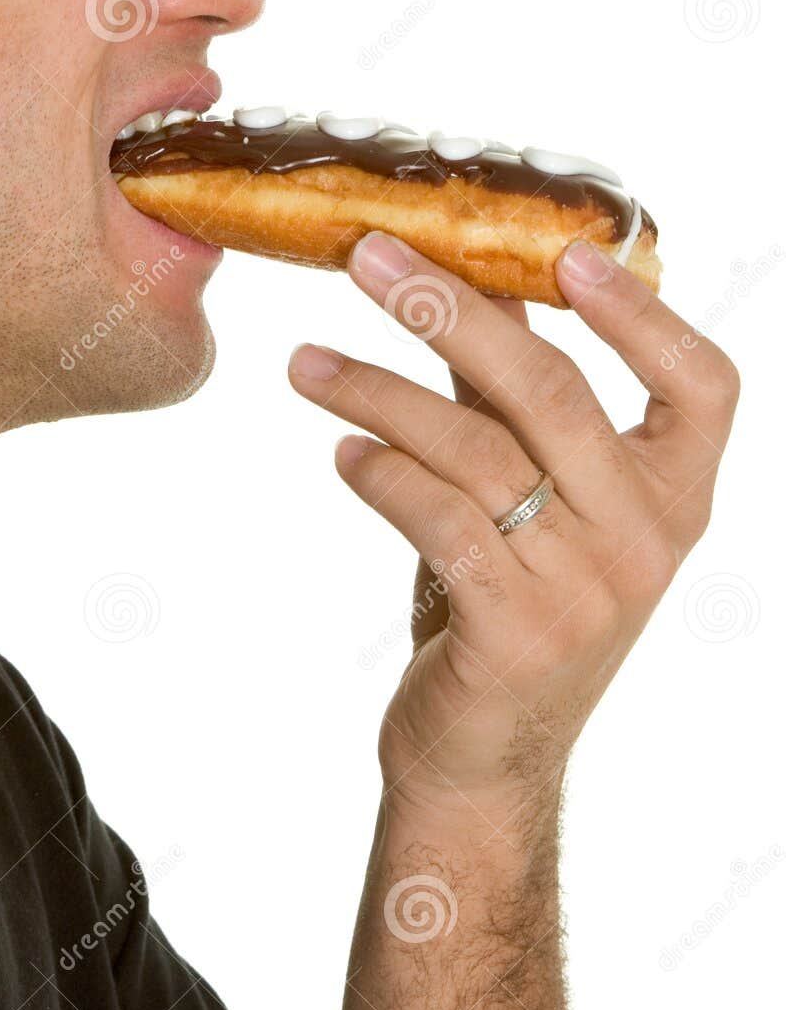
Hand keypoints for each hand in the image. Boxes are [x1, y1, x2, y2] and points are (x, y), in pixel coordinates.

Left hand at [288, 233, 739, 832]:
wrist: (483, 758)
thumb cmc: (508, 608)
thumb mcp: (533, 503)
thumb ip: (513, 405)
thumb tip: (467, 285)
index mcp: (674, 498)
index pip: (704, 386)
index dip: (644, 314)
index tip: (567, 250)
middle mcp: (647, 541)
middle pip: (554, 393)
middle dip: (453, 312)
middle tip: (371, 259)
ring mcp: (586, 592)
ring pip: (476, 451)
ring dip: (377, 392)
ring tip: (306, 364)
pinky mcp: (514, 632)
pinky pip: (437, 519)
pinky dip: (381, 473)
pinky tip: (341, 451)